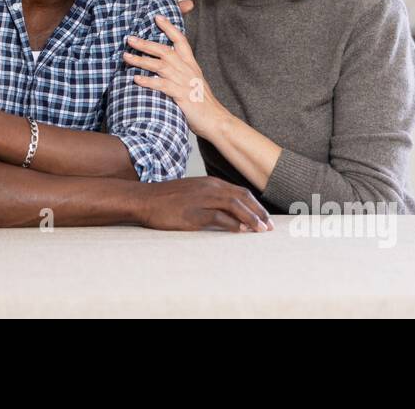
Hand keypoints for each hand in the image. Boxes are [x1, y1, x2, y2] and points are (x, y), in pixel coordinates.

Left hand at [124, 14, 226, 138]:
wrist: (215, 119)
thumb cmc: (202, 101)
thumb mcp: (194, 80)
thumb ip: (181, 70)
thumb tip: (166, 64)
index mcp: (191, 64)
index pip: (180, 40)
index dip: (169, 27)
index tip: (157, 17)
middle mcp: (187, 69)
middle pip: (164, 51)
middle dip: (146, 43)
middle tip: (129, 38)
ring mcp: (184, 82)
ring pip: (160, 66)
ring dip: (141, 60)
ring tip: (126, 57)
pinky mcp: (181, 95)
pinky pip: (162, 85)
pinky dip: (149, 82)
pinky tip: (136, 79)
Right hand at [139, 177, 272, 231]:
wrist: (145, 199)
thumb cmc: (167, 199)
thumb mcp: (192, 192)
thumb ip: (210, 198)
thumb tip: (228, 213)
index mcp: (210, 182)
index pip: (240, 192)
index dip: (255, 205)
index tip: (265, 217)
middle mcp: (209, 188)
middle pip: (242, 197)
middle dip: (259, 212)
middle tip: (269, 226)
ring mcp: (201, 199)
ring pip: (234, 206)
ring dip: (251, 218)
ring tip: (261, 230)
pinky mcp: (193, 213)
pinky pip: (219, 217)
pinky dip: (233, 224)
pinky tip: (241, 232)